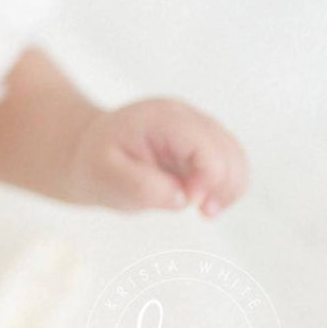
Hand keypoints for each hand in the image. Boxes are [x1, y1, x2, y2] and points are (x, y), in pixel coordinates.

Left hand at [66, 97, 248, 215]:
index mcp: (163, 118)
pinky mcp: (202, 142)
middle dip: (223, 187)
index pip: (207, 149)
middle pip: (230, 152)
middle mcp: (185, 116)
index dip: (207, 181)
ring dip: (228, 189)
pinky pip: (230, 164)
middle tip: (201, 211)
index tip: (188, 202)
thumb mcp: (105, 176)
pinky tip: (204, 200)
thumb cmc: (97, 163)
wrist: (90, 152)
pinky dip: (224, 186)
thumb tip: (182, 197)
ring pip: (236, 158)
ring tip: (204, 208)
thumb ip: (141, 187)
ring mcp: (196, 127)